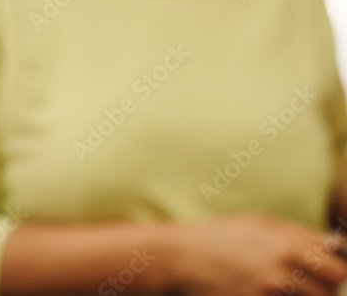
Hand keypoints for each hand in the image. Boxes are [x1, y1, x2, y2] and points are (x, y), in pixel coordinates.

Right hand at [169, 213, 346, 295]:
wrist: (179, 256)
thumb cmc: (217, 235)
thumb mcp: (256, 222)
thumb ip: (296, 233)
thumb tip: (332, 246)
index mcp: (287, 243)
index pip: (336, 266)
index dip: (333, 269)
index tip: (324, 269)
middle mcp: (283, 267)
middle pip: (330, 288)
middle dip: (324, 286)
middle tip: (309, 283)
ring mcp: (270, 289)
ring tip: (284, 287)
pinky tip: (267, 292)